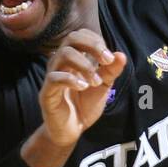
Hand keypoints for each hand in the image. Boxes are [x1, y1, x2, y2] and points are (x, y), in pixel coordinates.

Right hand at [36, 28, 126, 149]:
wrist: (71, 130)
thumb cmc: (84, 106)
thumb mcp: (103, 87)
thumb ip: (111, 72)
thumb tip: (121, 55)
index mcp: (73, 59)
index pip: (80, 35)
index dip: (96, 41)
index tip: (109, 58)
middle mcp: (61, 63)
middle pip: (71, 38)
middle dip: (92, 46)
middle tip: (106, 60)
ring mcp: (52, 76)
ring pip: (62, 55)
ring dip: (84, 65)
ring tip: (96, 81)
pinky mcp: (46, 93)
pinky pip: (54, 78)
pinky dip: (71, 80)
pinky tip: (84, 87)